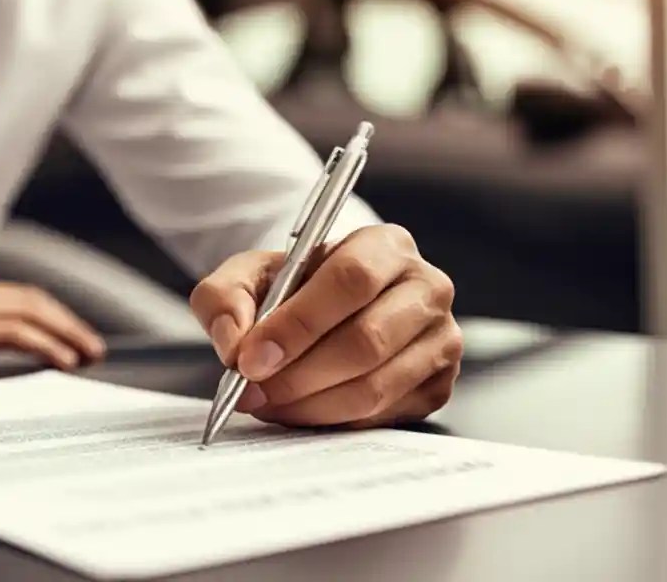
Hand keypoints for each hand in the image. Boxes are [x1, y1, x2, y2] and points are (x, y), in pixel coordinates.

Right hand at [0, 275, 105, 369]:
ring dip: (67, 332)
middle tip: (92, 344)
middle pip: (32, 299)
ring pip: (32, 311)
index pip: (11, 296)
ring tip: (88, 353)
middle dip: (67, 321)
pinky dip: (47, 344)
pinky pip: (17, 333)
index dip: (45, 313)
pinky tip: (62, 360)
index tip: (65, 331)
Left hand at [189, 224, 460, 427]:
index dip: (297, 325)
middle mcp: (426, 288)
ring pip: (374, 386)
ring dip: (309, 405)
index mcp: (385, 245)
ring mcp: (440, 340)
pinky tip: (299, 409)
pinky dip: (331, 420)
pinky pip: (382, 416)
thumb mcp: (249, 275)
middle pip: (366, 341)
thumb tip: (233, 343)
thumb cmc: (295, 288)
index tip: (251, 358)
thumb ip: (226, 297)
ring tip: (267, 402)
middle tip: (251, 391)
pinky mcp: (437, 386)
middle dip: (297, 375)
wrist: (329, 308)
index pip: (350, 281)